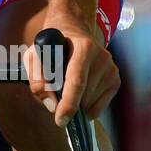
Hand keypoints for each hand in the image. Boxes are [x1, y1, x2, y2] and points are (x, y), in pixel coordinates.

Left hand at [25, 11, 119, 126]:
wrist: (72, 30)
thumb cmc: (50, 45)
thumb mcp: (34, 56)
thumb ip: (37, 79)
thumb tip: (51, 106)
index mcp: (83, 47)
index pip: (77, 81)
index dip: (68, 103)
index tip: (60, 120)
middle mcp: (102, 57)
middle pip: (84, 95)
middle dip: (67, 104)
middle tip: (55, 96)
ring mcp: (111, 68)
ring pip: (91, 102)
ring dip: (76, 103)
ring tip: (67, 86)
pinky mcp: (115, 79)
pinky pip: (100, 105)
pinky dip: (87, 106)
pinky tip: (79, 93)